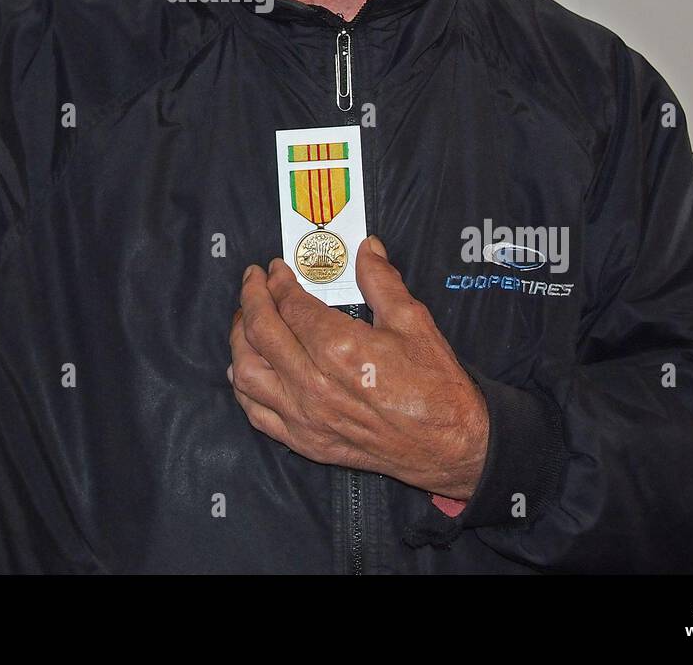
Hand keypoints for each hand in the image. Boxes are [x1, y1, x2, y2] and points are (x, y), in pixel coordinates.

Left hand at [227, 236, 488, 498]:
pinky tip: (246, 369)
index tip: (276, 268)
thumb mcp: (412, 320)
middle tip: (253, 280)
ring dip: (240, 340)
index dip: (279, 281)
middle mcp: (313, 384)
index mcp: (339, 348)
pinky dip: (244, 388)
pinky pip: (257, 414)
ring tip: (246, 319)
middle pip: (261, 332)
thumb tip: (366, 247)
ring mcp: (306, 417)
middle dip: (252, 299)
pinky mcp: (307, 442)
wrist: (452, 445)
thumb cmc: (436, 385)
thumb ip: (381, 280)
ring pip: (248, 373)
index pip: (291, 305)